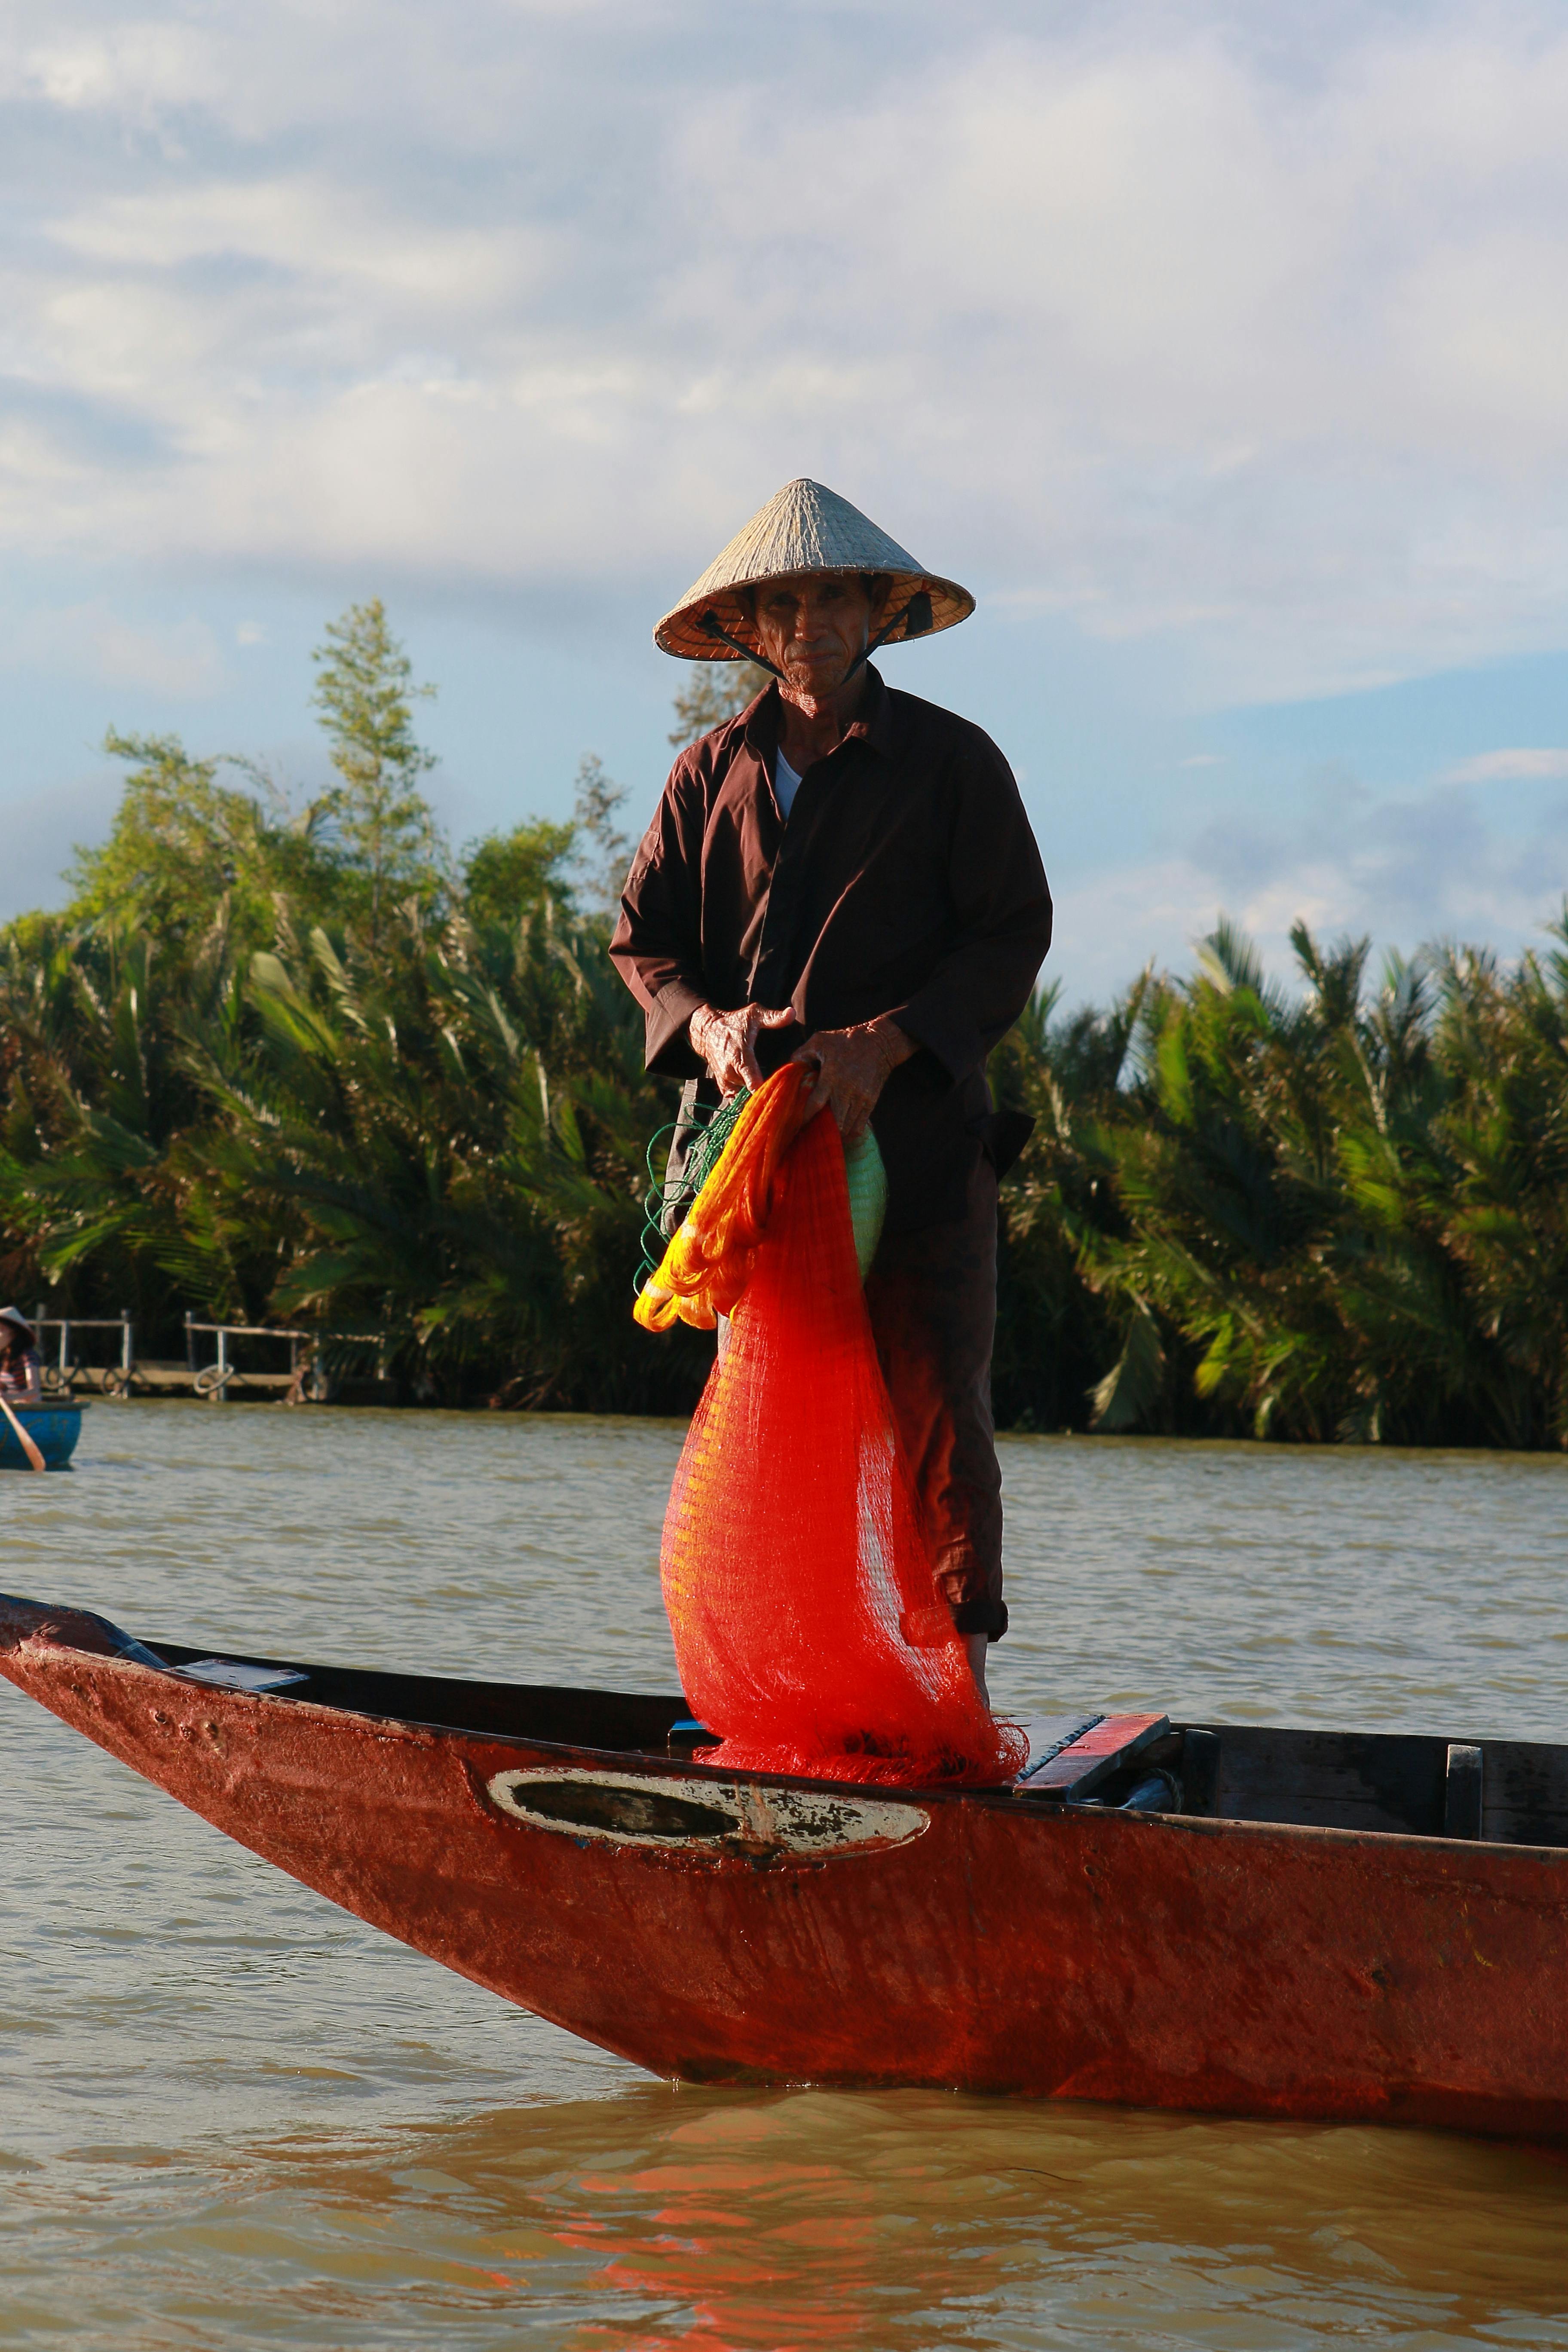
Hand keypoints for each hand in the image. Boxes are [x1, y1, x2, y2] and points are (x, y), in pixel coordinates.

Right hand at [689, 1002, 794, 1098]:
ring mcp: (726, 1082)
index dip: (768, 1089)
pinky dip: (748, 1102)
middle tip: (785, 1094)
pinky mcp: (724, 1088)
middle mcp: (731, 1073)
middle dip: (767, 1094)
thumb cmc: (734, 1023)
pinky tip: (760, 1098)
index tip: (782, 1091)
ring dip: (758, 1099)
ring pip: (746, 1099)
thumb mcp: (753, 1014)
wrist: (707, 1032)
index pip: (753, 1082)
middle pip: (753, 1094)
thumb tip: (792, 1013)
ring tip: (774, 1095)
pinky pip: (738, 1102)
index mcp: (740, 1057)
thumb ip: (772, 1017)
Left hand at [793, 1017, 916, 1143]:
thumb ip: (801, 1054)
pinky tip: (839, 1135)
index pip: (815, 1105)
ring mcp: (861, 1099)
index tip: (793, 1125)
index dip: (804, 1118)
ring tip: (822, 1136)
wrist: (879, 1042)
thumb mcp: (820, 1040)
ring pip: (847, 1128)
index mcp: (832, 1077)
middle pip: (834, 1123)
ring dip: (834, 1135)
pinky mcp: (870, 1102)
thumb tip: (789, 1067)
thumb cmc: (846, 1040)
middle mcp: (847, 1091)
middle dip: (820, 1131)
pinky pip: (859, 1127)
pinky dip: (848, 1134)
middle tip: (808, 1135)